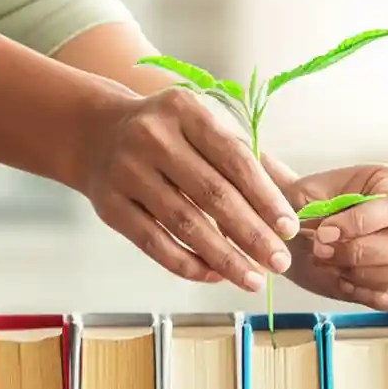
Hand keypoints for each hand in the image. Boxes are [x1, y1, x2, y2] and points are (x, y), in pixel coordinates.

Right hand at [76, 88, 299, 290]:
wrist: (95, 133)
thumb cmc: (169, 135)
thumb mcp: (203, 128)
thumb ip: (245, 160)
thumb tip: (292, 202)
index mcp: (186, 110)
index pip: (235, 159)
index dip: (265, 197)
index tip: (288, 228)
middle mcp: (153, 137)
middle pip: (213, 195)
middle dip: (252, 234)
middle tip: (279, 262)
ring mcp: (127, 171)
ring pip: (185, 224)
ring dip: (224, 257)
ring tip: (252, 278)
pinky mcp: (109, 204)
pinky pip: (155, 243)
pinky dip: (188, 264)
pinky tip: (215, 275)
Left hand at [262, 156, 387, 309]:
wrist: (306, 238)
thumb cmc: (310, 209)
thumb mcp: (299, 190)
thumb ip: (284, 179)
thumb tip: (261, 162)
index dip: (358, 224)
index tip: (322, 231)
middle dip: (356, 253)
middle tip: (320, 251)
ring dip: (360, 275)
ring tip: (330, 264)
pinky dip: (366, 293)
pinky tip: (342, 279)